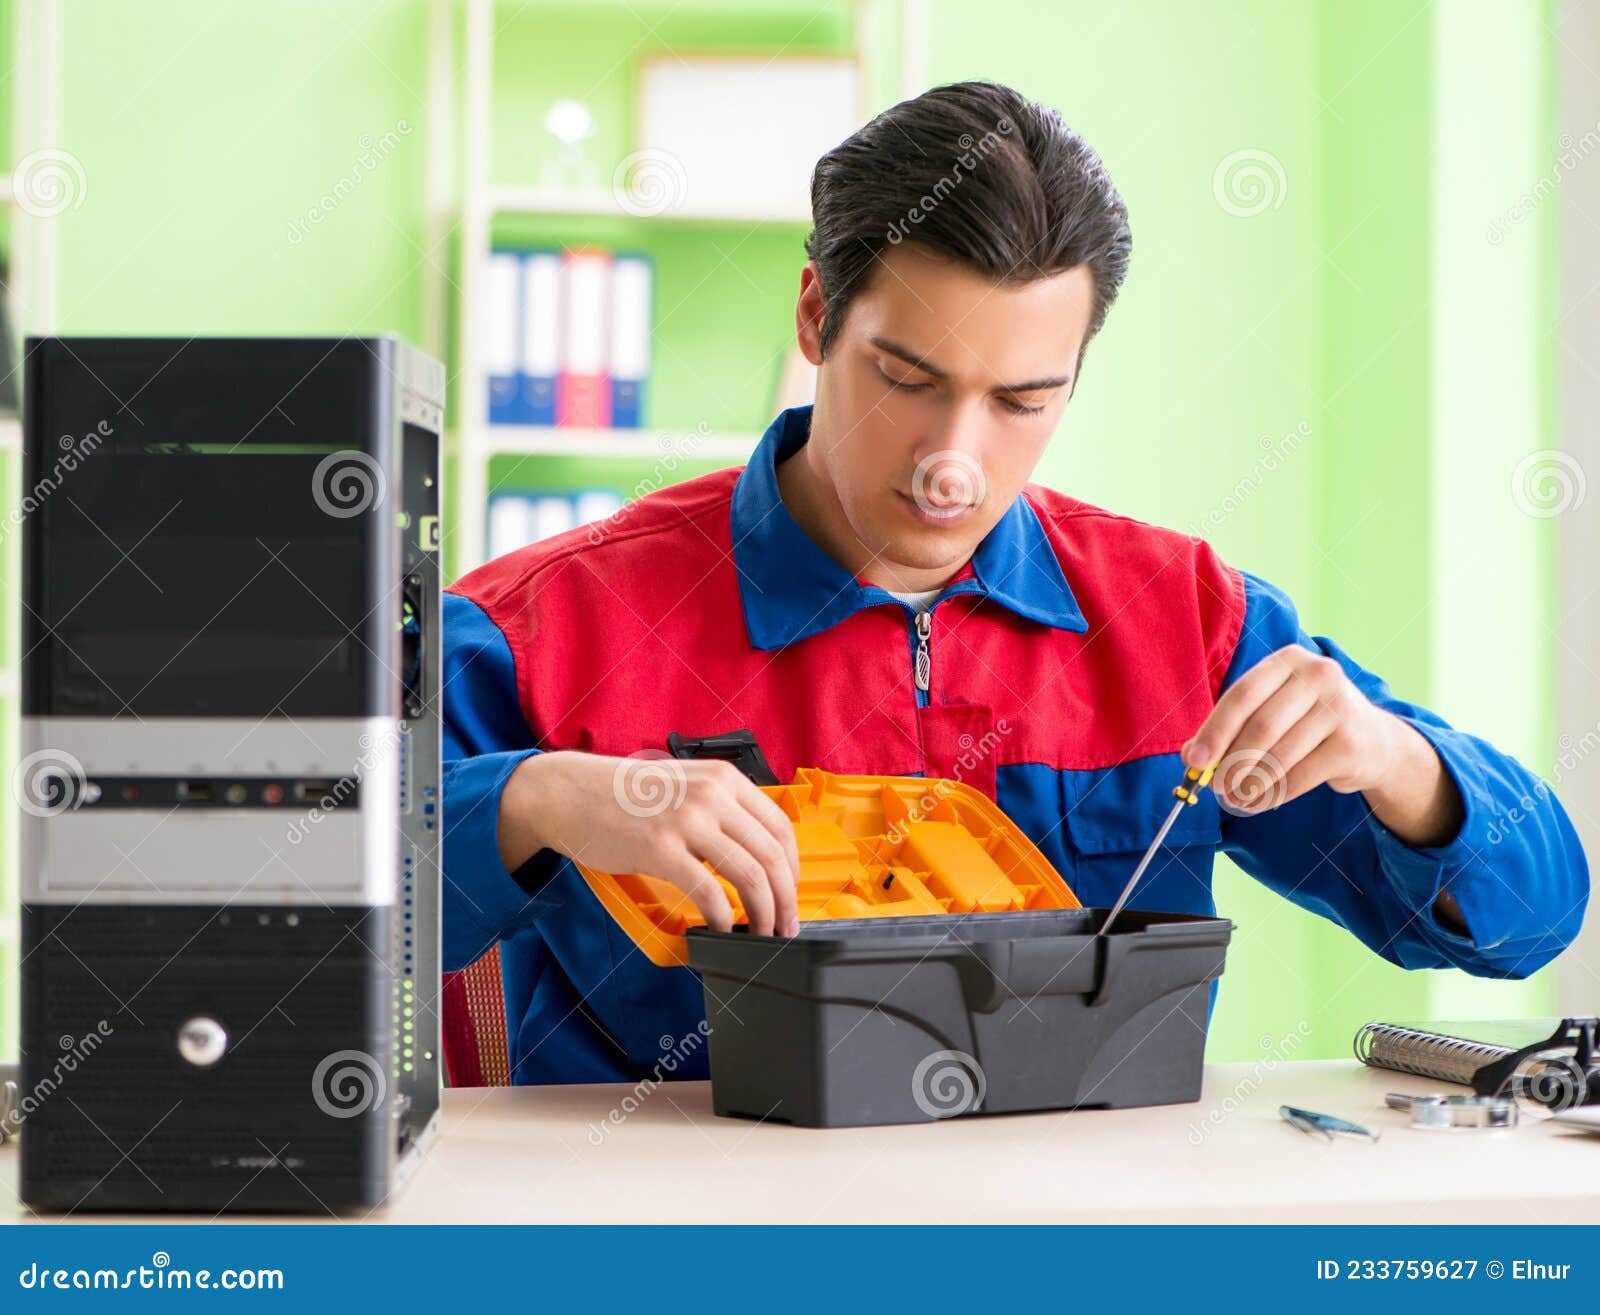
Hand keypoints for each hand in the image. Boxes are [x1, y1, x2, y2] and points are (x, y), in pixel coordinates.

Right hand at [498, 751, 800, 936]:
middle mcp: (712, 796)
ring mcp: (687, 822)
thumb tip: (756, 854)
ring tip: (761, 933)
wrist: (569, 793)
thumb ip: (721, 809)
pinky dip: (722, 919)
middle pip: (773, 855)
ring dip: (764, 914)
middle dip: (787, 900)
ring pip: (750, 876)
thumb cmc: (624, 795)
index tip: (791, 893)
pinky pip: (709, 893)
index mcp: (723, 779)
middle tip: (786, 926)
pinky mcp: (660, 850)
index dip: (793, 868)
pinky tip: (720, 930)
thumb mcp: (685, 784)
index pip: (781, 827)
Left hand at [1184, 644, 1462, 847]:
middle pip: (1261, 726)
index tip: (1195, 760)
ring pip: (1279, 755)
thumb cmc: (1303, 721)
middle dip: (1231, 762)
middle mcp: (1319, 676)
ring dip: (1250, 784)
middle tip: (1215, 786)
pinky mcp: (1352, 744)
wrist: (1371, 740)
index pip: (1242, 695)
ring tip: (1235, 798)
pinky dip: (1273, 795)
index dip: (1214, 731)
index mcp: (1289, 659)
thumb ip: (1228, 729)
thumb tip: (1190, 758)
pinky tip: (1258, 803)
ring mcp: (1340, 708)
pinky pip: (1300, 776)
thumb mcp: (1268, 711)